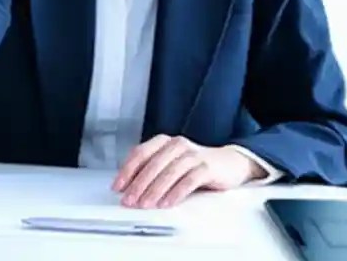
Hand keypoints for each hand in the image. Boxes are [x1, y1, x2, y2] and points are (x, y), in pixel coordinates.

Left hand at [112, 135, 264, 208]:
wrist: (229, 163)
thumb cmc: (195, 165)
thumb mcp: (170, 164)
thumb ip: (152, 171)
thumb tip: (128, 188)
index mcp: (163, 142)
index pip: (139, 153)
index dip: (127, 170)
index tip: (117, 187)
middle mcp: (176, 145)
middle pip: (152, 164)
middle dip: (138, 184)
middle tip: (129, 200)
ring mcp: (192, 154)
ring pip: (169, 172)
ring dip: (155, 190)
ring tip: (145, 204)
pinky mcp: (207, 167)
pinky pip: (188, 180)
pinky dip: (176, 192)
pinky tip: (168, 203)